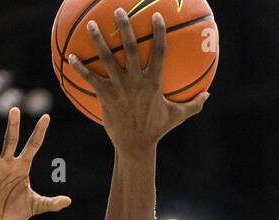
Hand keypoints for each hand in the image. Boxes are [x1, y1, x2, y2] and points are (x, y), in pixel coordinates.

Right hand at [0, 108, 71, 219]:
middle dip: (14, 126)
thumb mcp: (36, 206)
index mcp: (23, 167)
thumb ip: (51, 203)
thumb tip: (68, 201)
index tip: (46, 116)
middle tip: (14, 109)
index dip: (40, 132)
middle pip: (11, 141)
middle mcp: (9, 164)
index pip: (33, 146)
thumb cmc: (16, 210)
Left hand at [68, 10, 207, 154]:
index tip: (155, 15)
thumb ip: (194, 104)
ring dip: (98, 40)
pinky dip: (80, 68)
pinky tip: (70, 57)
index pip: (159, 51)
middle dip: (125, 27)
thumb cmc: (157, 129)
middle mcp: (136, 81)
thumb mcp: (177, 116)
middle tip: (119, 11)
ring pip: (107, 59)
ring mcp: (119, 88)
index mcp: (154, 82)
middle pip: (130, 48)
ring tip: (91, 25)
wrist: (136, 146)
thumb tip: (208, 94)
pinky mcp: (106, 96)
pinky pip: (90, 79)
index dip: (158, 32)